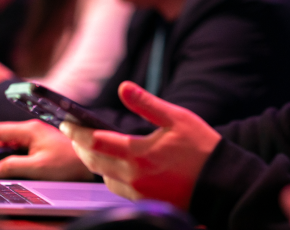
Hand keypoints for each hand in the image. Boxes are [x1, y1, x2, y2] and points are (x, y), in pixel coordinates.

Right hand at [0, 120, 93, 180]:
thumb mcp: (39, 166)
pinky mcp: (39, 143)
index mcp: (30, 129)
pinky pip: (17, 146)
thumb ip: (14, 166)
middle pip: (1, 134)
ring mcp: (36, 136)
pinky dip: (6, 154)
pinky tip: (1, 164)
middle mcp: (31, 129)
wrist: (89, 160)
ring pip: (8, 141)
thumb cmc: (69, 162)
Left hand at [59, 81, 220, 209]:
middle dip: (80, 146)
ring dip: (95, 161)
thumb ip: (146, 104)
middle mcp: (133, 177)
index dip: (77, 131)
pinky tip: (116, 164)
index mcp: (138, 154)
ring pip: (104, 177)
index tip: (67, 122)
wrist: (222, 183)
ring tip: (92, 145)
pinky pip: (118, 188)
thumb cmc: (201, 148)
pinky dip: (111, 174)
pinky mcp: (145, 202)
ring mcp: (138, 193)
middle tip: (73, 132)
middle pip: (93, 161)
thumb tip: (124, 87)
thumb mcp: (176, 118)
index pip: (95, 141)